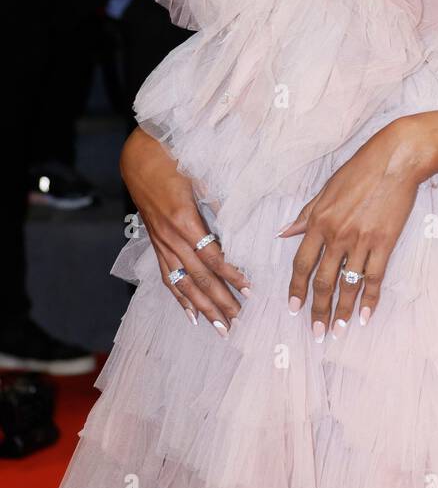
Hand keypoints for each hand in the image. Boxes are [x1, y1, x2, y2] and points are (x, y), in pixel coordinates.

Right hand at [120, 126, 250, 333]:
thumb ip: (219, 201)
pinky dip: (179, 298)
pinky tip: (191, 315)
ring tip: (219, 327)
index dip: (231, 275)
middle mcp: (171, 238)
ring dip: (203, 307)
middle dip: (220, 301)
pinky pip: (168, 277)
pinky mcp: (156, 246)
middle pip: (200, 277)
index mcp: (184, 221)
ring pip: (184, 284)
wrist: (138, 159)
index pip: (213, 257)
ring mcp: (161, 244)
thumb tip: (240, 223)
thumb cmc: (173, 162)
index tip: (249, 289)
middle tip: (239, 320)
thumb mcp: (200, 176)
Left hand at [276, 117, 434, 338]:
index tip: (294, 308)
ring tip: (339, 330)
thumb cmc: (360, 170)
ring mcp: (361, 240)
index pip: (301, 263)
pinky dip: (369, 299)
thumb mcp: (325, 189)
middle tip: (316, 331)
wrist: (396, 159)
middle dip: (318, 309)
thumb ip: (305, 215)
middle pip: (322, 280)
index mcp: (318, 221)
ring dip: (342, 310)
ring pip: (348, 284)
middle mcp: (337, 234)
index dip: (297, 289)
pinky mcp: (384, 242)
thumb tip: (283, 233)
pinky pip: (374, 277)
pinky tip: (365, 316)